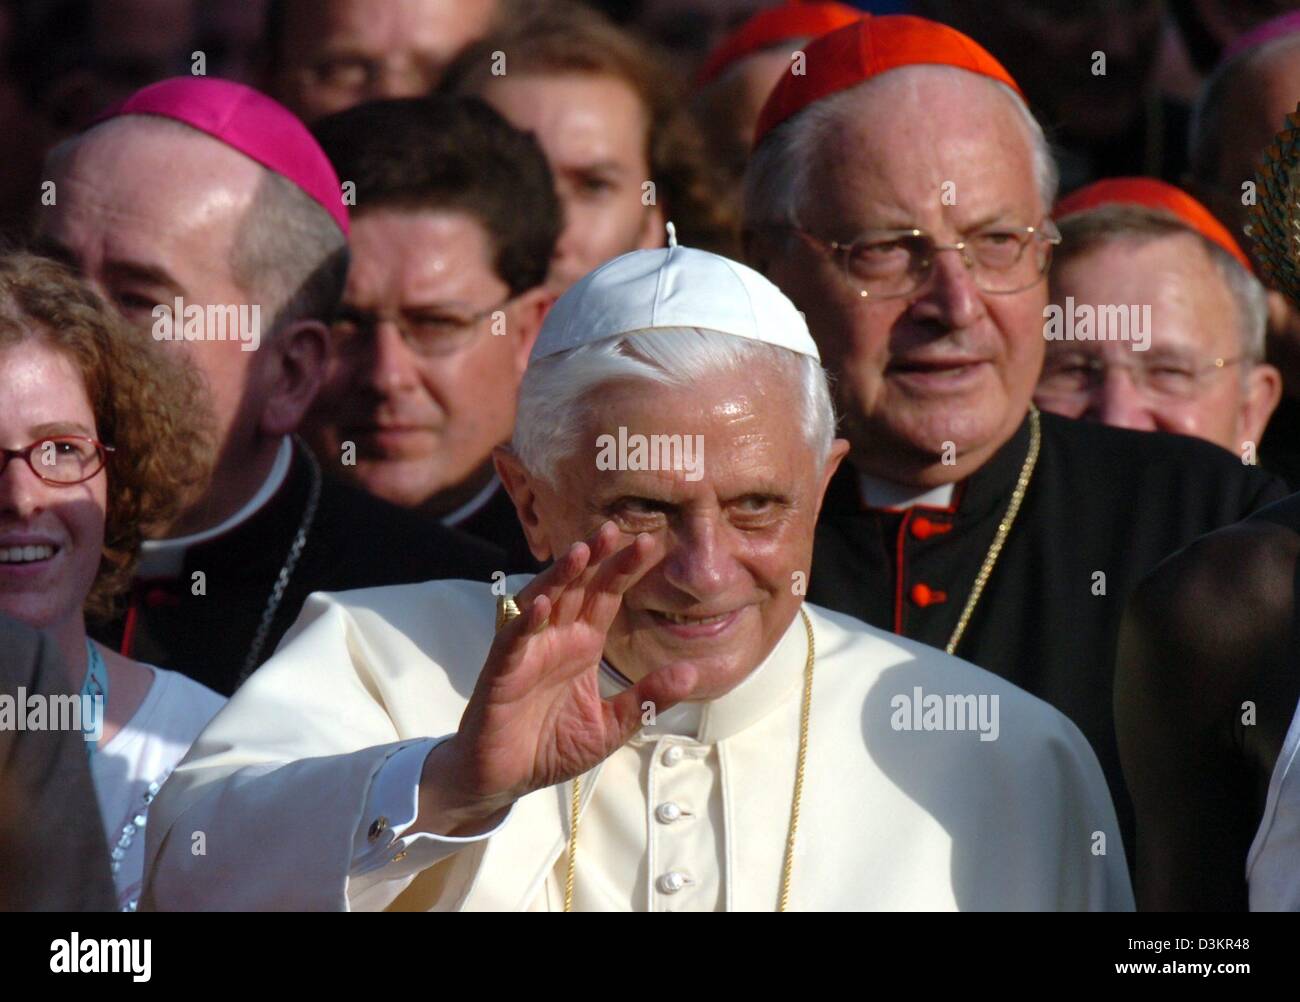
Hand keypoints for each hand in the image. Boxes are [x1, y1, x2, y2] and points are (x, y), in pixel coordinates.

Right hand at [417, 522, 697, 834]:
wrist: (505, 779)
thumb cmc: (553, 747)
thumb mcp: (612, 725)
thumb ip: (647, 698)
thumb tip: (692, 672)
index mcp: (583, 644)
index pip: (605, 596)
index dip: (622, 570)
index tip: (648, 544)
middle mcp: (555, 639)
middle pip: (576, 588)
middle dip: (594, 558)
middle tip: (614, 529)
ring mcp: (527, 652)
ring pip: (542, 602)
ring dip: (559, 577)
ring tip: (580, 553)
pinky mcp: (501, 673)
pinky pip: (513, 642)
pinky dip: (525, 622)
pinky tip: (542, 605)